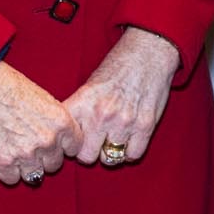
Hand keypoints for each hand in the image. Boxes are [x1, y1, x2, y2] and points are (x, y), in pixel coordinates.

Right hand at [0, 61, 79, 184]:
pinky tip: (4, 158)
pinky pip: (12, 179)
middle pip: (54, 165)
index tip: (54, 143)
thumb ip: (56, 123)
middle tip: (31, 146)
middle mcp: (47, 141)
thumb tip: (61, 140)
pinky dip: (7, 172)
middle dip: (44, 158)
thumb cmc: (13, 88)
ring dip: (27, 167)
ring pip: (35, 176)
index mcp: (62, 123)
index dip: (63, 146)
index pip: (74, 149)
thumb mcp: (46, 100)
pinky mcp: (4, 161)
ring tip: (17, 153)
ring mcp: (26, 153)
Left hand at [64, 27, 178, 167]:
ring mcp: (124, 122)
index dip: (68, 143)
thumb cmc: (117, 68)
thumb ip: (79, 111)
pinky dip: (129, 152)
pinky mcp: (145, 126)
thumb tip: (67, 137)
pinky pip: (132, 155)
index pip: (66, 140)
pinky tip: (128, 140)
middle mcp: (101, 115)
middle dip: (88, 152)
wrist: (147, 53)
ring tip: (112, 140)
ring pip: (109, 159)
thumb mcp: (88, 87)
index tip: (73, 140)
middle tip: (94, 143)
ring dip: (110, 152)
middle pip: (85, 157)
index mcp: (83, 102)